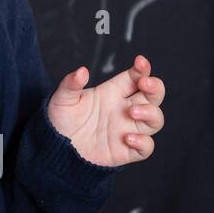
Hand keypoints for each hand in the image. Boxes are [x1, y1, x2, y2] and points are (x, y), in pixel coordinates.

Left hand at [46, 55, 166, 166]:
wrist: (58, 147)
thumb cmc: (63, 120)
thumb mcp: (62, 99)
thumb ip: (71, 84)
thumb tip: (81, 71)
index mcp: (113, 92)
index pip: (135, 77)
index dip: (142, 69)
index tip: (140, 62)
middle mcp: (125, 109)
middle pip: (153, 96)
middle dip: (155, 87)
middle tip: (145, 83)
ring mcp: (129, 129)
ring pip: (155, 119)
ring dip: (150, 113)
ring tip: (132, 112)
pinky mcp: (127, 150)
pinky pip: (146, 147)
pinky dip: (143, 142)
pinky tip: (128, 138)